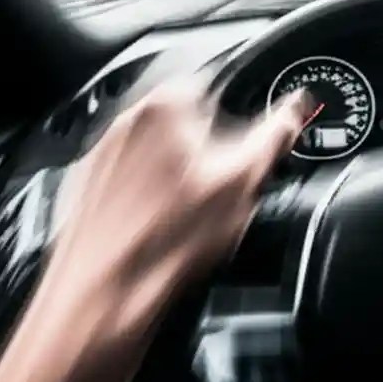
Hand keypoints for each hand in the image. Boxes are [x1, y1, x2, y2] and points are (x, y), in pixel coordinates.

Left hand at [46, 80, 310, 326]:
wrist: (104, 293)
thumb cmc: (168, 241)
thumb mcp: (245, 182)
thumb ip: (276, 134)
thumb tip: (296, 106)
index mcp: (166, 102)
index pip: (223, 87)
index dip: (245, 125)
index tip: (251, 154)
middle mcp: (125, 119)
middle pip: (189, 125)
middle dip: (210, 155)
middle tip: (224, 195)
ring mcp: (101, 155)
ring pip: (159, 158)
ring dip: (178, 181)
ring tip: (190, 222)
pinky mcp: (86, 189)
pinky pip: (131, 187)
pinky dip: (148, 204)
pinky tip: (160, 234)